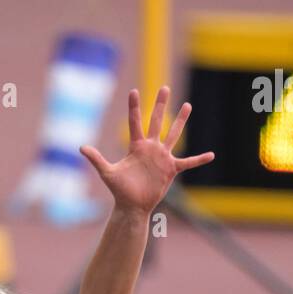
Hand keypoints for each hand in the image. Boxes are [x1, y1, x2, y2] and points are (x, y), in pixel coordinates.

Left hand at [80, 86, 213, 213]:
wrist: (132, 206)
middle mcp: (150, 148)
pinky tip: (211, 155)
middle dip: (160, 104)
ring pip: (173, 134)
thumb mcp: (107, 173)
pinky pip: (188, 163)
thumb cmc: (120, 190)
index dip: (134, 107)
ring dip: (180, 121)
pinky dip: (199, 160)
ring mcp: (162, 157)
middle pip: (156, 121)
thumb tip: (81, 147)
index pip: (135, 122)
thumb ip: (96, 158)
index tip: (133, 91)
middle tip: (165, 87)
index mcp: (136, 146)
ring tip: (187, 106)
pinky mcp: (170, 169)